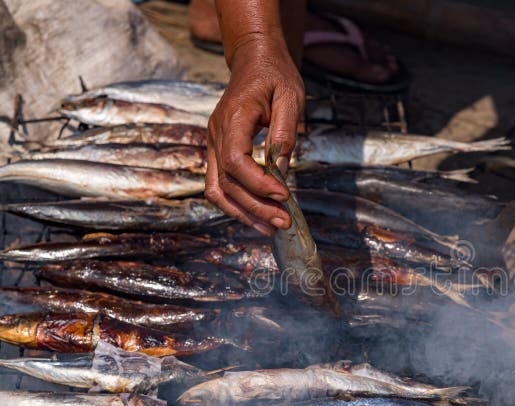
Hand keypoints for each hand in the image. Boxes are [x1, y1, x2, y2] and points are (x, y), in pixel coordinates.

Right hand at [205, 36, 304, 234]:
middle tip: (284, 221)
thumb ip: (285, 132)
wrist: (256, 59)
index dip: (258, 183)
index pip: (235, 160)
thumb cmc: (275, 74)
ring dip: (243, 212)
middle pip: (226, 181)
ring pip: (217, 189)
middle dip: (255, 206)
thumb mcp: (290, 96)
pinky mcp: (219, 150)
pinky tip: (259, 216)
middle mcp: (216, 132)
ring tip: (271, 227)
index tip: (284, 195)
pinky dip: (237, 204)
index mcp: (233, 116)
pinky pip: (220, 184)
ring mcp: (214, 143)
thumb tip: (282, 169)